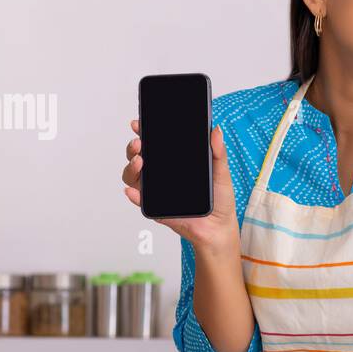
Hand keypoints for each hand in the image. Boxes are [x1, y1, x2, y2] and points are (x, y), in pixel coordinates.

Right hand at [122, 119, 240, 253]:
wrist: (219, 227)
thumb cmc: (219, 200)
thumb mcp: (221, 172)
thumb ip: (218, 152)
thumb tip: (216, 130)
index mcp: (173, 162)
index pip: (154, 144)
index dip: (143, 132)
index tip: (138, 124)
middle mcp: (161, 175)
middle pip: (138, 157)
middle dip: (133, 148)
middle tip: (139, 143)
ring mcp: (156, 192)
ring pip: (133, 177)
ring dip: (131, 168)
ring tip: (139, 162)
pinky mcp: (156, 209)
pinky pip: (140, 201)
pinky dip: (134, 195)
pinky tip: (132, 190)